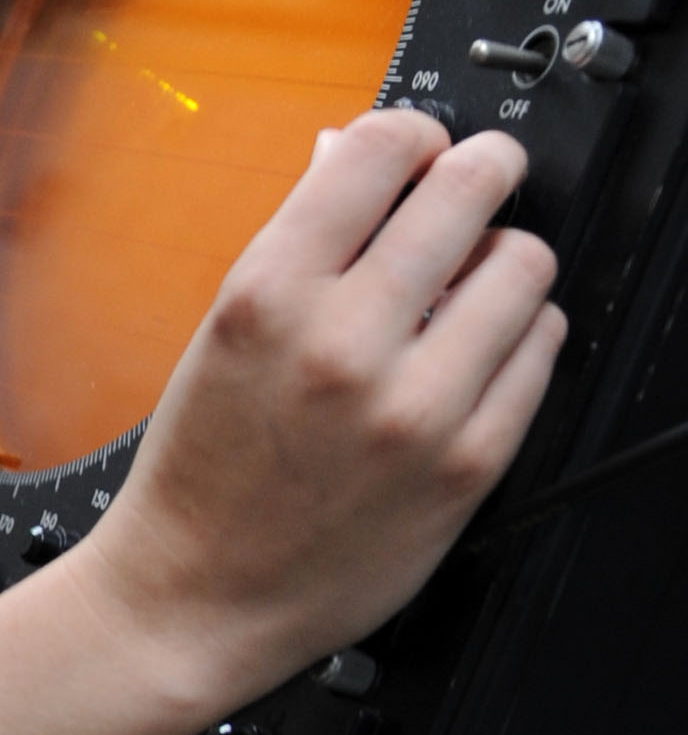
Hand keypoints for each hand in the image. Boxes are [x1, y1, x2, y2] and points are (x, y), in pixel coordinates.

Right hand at [0, 108, 562, 734]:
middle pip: (470, 189)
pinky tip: (477, 354)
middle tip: (480, 180)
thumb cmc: (200, 474)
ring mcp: (415, 406)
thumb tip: (348, 154)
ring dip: (503, 263)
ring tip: (472, 289)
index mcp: (267, 295)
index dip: (411, 134)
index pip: (381, 148)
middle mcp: (344, 343)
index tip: (416, 148)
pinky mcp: (468, 463)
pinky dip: (519, 338)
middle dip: (481, 171)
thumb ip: (296, 241)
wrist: (195, 600)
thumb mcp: (218, 336)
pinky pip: (539, 351)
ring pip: (523, 267)